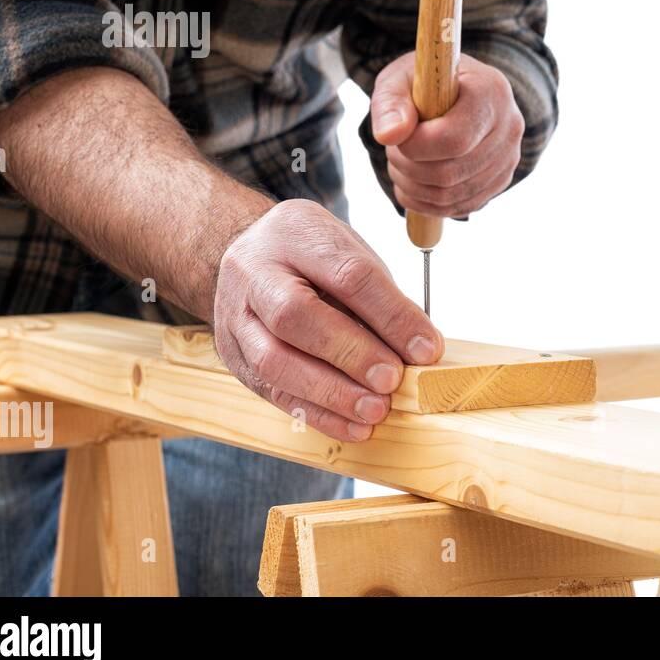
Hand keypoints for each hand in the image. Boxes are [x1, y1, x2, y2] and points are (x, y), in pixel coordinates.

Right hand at [213, 199, 443, 440]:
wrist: (252, 254)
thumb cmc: (313, 255)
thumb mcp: (350, 252)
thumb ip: (381, 296)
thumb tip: (419, 349)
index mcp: (295, 233)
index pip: (347, 274)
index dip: (391, 315)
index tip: (426, 348)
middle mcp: (254, 271)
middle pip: (296, 315)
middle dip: (351, 353)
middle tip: (392, 380)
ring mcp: (235, 315)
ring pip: (273, 360)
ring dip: (331, 393)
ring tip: (375, 410)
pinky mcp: (233, 355)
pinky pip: (271, 391)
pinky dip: (317, 414)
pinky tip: (353, 426)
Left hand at [370, 52, 524, 217]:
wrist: (456, 91)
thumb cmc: (424, 83)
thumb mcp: (399, 80)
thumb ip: (390, 104)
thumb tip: (389, 135)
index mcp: (490, 91)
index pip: (454, 139)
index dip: (415, 147)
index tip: (395, 136)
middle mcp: (509, 126)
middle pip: (451, 172)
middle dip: (408, 168)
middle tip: (393, 150)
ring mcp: (509, 158)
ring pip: (451, 195)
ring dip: (413, 187)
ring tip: (400, 163)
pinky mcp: (500, 181)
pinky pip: (459, 207)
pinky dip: (426, 202)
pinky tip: (412, 182)